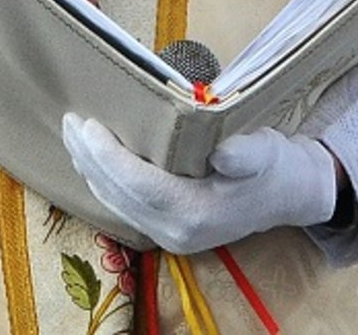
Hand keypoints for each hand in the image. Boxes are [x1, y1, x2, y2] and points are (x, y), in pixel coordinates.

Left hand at [62, 116, 337, 254]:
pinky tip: (90, 159)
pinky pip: (123, 206)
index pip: (139, 185)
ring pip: (114, 202)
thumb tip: (223, 154)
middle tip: (69, 122)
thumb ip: (243, 152)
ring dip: (88, 168)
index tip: (88, 125)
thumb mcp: (264, 150)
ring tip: (72, 134)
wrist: (288, 194)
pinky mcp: (165, 229)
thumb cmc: (272, 166)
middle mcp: (176, 232)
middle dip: (88, 158)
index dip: (108, 157)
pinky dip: (102, 180)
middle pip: (118, 195)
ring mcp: (169, 236)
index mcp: (196, 213)